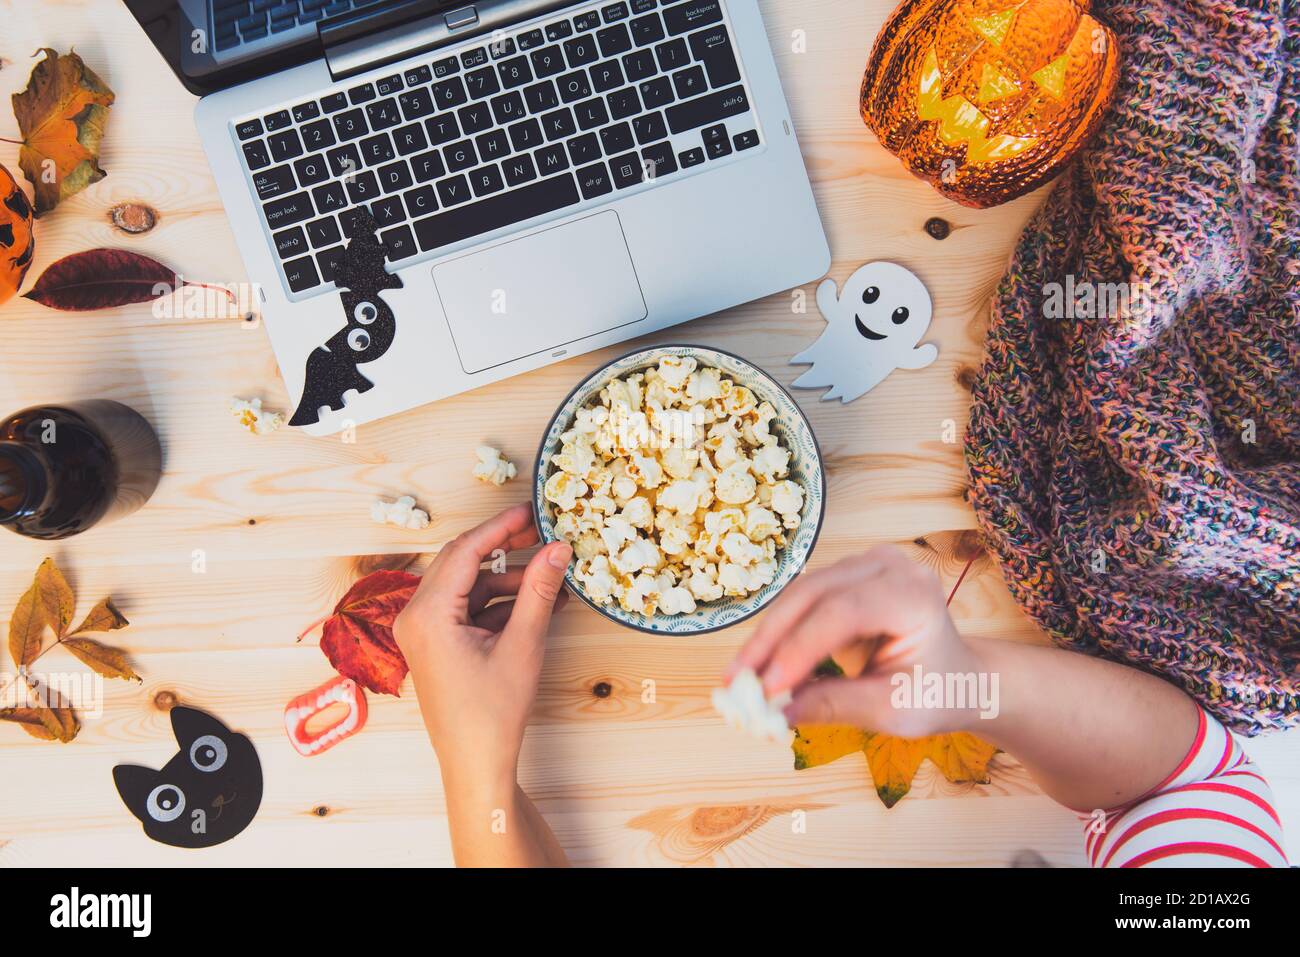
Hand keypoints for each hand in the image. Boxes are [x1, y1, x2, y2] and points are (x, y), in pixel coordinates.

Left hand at [393, 503, 571, 791]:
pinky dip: (498, 602)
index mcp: (427, 614)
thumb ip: (539, 591)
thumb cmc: (492, 712)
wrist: (475, 763)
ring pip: (467, 585)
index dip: (501, 526)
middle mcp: (416, 616)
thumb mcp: (523, 644)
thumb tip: (557, 549)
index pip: (465, 551)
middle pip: (462, 562)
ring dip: (506, 578)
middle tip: (541, 533)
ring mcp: (423, 631)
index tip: (532, 511)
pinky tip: (534, 603)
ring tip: (549, 577)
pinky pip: (466, 608)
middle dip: (504, 547)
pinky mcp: (435, 643)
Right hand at [729, 545, 983, 736]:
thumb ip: (834, 705)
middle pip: (812, 595)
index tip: (764, 690)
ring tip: (738, 679)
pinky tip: (758, 665)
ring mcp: (865, 564)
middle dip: (769, 641)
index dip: (798, 649)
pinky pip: (800, 601)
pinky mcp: (845, 575)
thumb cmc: (935, 691)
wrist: (957, 675)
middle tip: (734, 683)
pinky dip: (777, 634)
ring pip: (798, 595)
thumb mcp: (892, 709)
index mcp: (914, 594)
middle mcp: (889, 566)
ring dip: (766, 638)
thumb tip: (773, 713)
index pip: (843, 612)